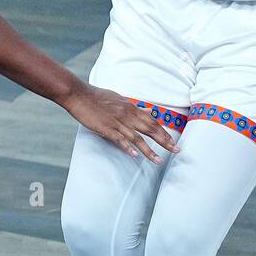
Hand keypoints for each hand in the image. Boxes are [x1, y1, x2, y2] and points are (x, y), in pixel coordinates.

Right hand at [61, 84, 179, 162]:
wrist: (79, 95)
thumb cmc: (97, 96)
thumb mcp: (120, 98)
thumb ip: (135, 106)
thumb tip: (148, 110)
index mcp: (131, 107)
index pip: (152, 121)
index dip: (163, 132)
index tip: (173, 141)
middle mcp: (127, 115)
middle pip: (150, 130)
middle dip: (164, 141)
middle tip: (176, 151)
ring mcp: (117, 122)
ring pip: (137, 138)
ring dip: (149, 150)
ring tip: (159, 161)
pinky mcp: (106, 129)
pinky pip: (120, 140)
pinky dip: (128, 148)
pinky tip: (136, 156)